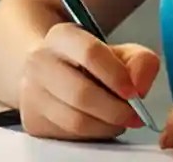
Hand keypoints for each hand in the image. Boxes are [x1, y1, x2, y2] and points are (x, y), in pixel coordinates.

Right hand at [19, 22, 160, 139]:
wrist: (51, 72)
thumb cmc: (90, 63)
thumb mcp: (119, 52)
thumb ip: (140, 62)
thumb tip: (139, 87)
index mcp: (62, 36)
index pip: (90, 54)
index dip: (116, 76)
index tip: (134, 92)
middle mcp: (40, 62)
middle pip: (81, 93)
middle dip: (115, 110)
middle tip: (134, 116)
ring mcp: (32, 92)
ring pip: (75, 120)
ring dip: (106, 126)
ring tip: (119, 120)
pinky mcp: (33, 119)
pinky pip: (69, 135)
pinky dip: (93, 134)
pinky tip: (99, 124)